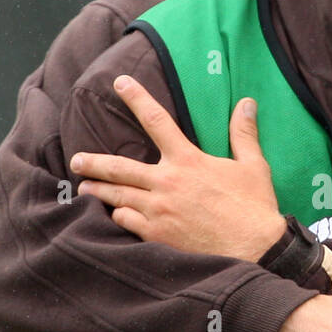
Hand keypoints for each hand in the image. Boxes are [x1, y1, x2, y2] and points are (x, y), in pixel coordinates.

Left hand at [70, 75, 286, 260]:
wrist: (255, 249)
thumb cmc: (254, 207)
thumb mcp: (253, 166)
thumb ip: (243, 133)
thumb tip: (246, 102)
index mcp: (188, 160)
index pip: (157, 120)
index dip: (137, 98)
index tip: (120, 83)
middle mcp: (167, 182)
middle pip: (118, 166)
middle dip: (93, 162)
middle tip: (76, 161)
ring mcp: (158, 210)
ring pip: (116, 196)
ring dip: (97, 191)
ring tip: (84, 189)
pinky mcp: (157, 235)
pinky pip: (125, 222)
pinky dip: (118, 217)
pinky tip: (113, 216)